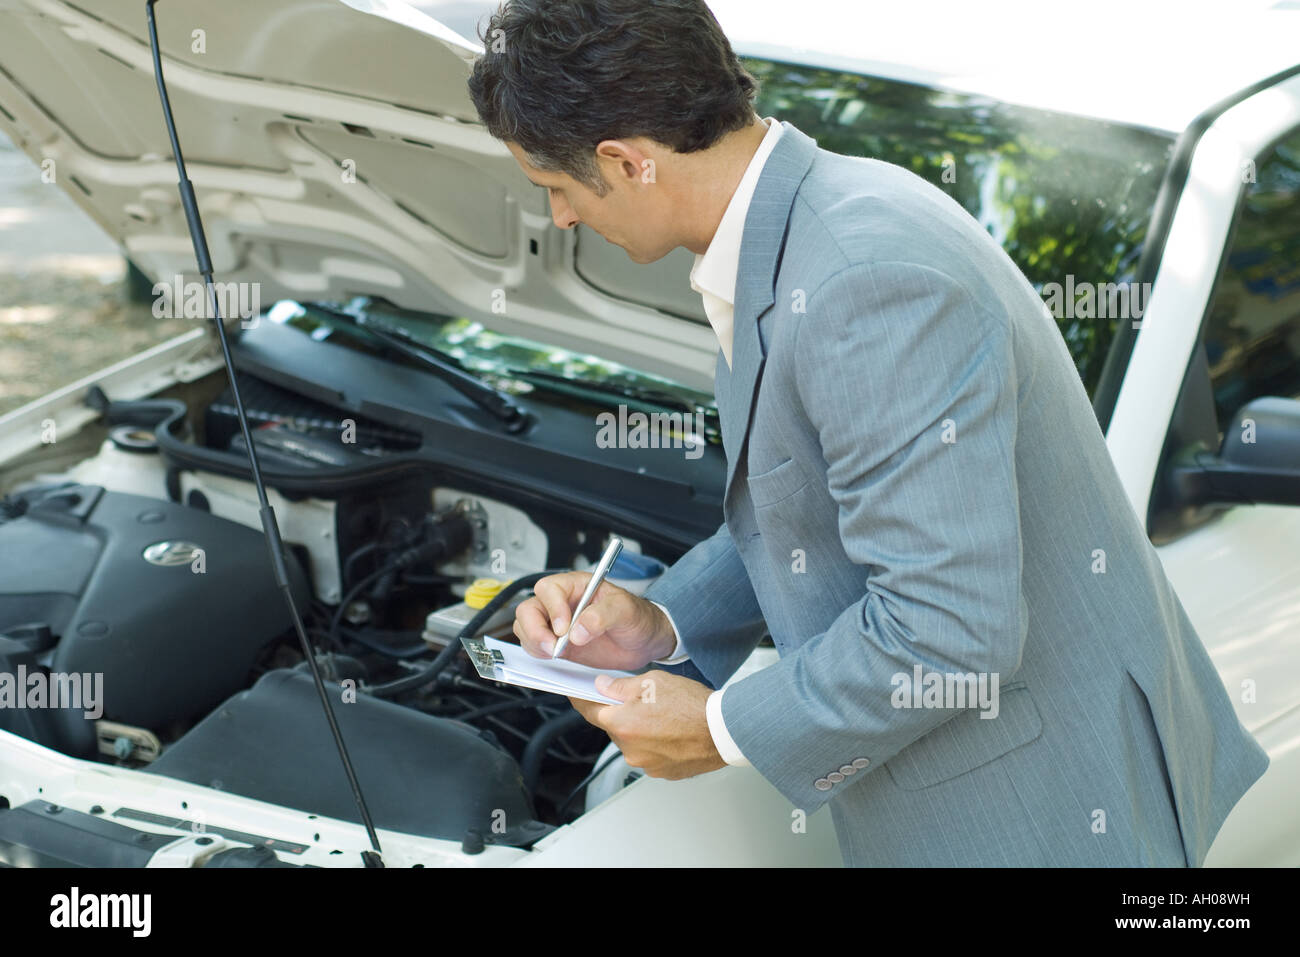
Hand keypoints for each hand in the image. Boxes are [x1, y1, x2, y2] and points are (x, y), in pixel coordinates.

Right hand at [513, 571, 675, 670]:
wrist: (645, 642)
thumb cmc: (638, 618)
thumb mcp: (626, 611)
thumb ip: (602, 616)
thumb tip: (577, 631)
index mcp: (577, 586)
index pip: (549, 589)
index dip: (552, 609)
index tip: (564, 629)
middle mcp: (562, 603)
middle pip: (529, 609)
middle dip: (535, 630)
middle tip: (553, 648)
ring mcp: (557, 624)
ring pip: (526, 627)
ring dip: (535, 642)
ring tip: (556, 654)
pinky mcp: (557, 643)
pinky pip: (534, 645)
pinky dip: (538, 653)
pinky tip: (556, 658)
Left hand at [569, 671, 724, 779]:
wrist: (722, 731)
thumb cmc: (692, 706)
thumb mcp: (652, 682)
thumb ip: (620, 686)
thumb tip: (602, 687)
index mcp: (621, 723)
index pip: (588, 711)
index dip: (580, 699)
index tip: (576, 693)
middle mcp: (629, 748)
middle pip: (613, 726)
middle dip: (621, 713)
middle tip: (641, 700)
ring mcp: (645, 763)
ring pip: (632, 741)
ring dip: (639, 729)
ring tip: (664, 716)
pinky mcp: (661, 772)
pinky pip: (649, 754)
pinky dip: (654, 743)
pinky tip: (671, 731)